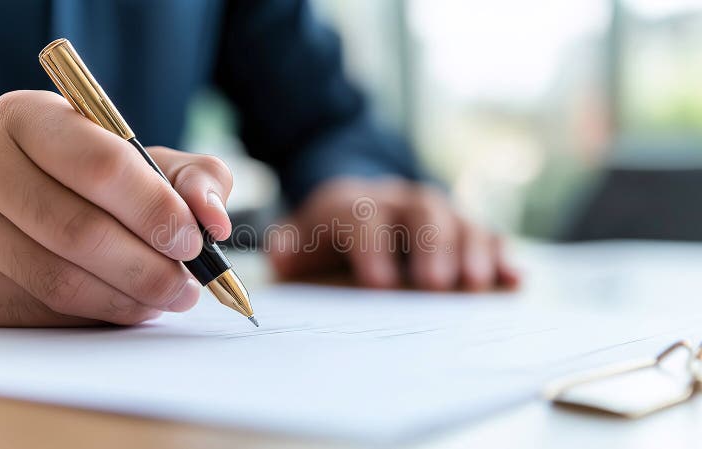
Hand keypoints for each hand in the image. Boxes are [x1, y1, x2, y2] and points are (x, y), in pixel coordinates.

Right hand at [0, 90, 233, 325]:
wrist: (5, 206)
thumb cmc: (88, 178)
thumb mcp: (144, 161)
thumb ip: (193, 178)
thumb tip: (214, 220)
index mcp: (28, 117)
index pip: (100, 165)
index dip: (155, 210)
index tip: (192, 242)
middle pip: (78, 230)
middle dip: (148, 267)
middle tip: (188, 286)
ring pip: (58, 278)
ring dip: (127, 299)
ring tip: (165, 299)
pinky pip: (41, 309)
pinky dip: (95, 314)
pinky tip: (124, 305)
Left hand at [269, 178, 518, 290]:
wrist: (358, 209)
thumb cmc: (329, 238)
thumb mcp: (300, 240)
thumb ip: (290, 247)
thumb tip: (281, 257)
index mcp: (354, 205)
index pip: (362, 217)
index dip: (371, 247)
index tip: (379, 285)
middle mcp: (399, 202)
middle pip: (419, 213)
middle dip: (429, 246)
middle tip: (435, 284)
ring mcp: (435, 213)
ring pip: (457, 221)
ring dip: (469, 251)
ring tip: (475, 284)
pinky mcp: (463, 230)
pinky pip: (487, 235)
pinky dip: (501, 256)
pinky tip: (514, 279)